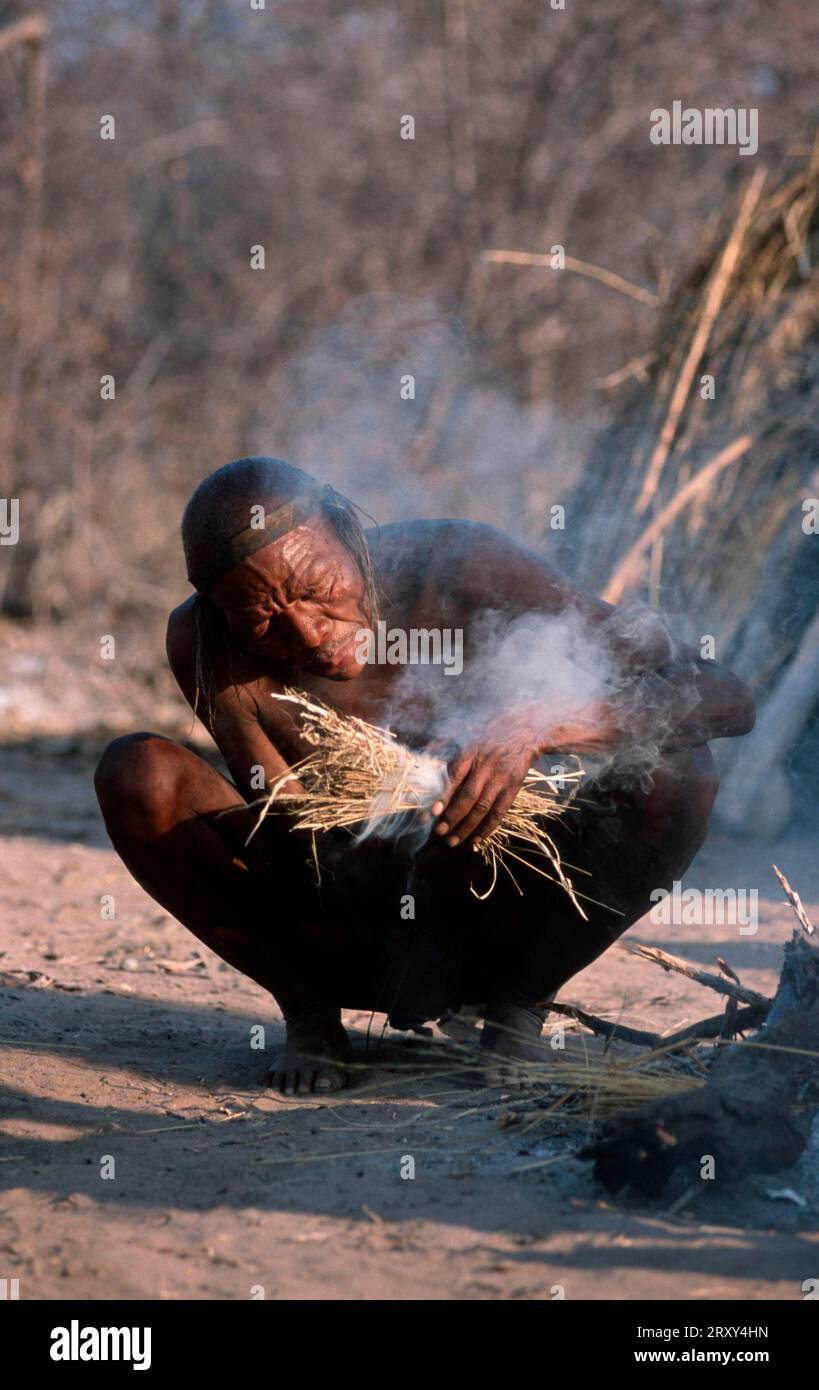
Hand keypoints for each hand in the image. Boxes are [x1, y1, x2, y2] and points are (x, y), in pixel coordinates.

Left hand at [431, 723, 538, 848]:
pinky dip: (487, 828)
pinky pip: (499, 812)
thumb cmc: (489, 732)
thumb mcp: (466, 732)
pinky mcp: (513, 787)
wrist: (525, 731)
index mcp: (471, 752)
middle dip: (452, 817)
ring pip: (482, 808)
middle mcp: (486, 766)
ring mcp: (501, 778)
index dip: (443, 796)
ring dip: (466, 827)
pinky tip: (475, 840)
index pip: (454, 777)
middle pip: (468, 797)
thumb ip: (443, 745)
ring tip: (452, 841)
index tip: (432, 811)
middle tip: (439, 832)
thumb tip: (422, 758)